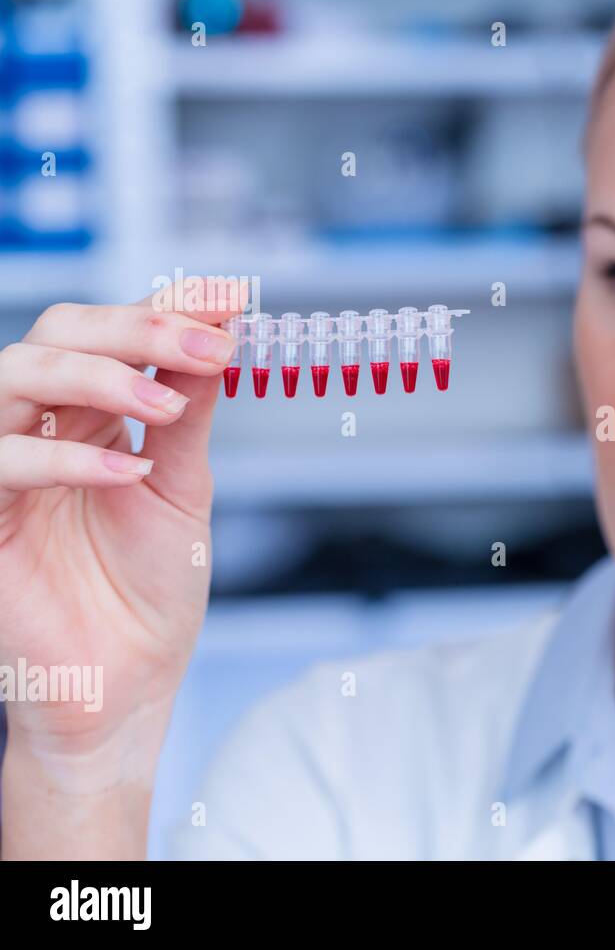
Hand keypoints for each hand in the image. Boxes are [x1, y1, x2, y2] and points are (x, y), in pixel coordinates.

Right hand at [0, 278, 241, 758]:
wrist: (129, 680)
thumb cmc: (151, 589)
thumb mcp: (184, 488)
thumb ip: (190, 414)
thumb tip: (222, 335)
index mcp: (93, 415)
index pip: (115, 331)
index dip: (167, 304)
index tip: (229, 297)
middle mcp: (46, 428)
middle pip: (60, 333)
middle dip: (135, 327)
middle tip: (208, 346)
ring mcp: (9, 469)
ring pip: (15, 377)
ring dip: (98, 377)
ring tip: (166, 406)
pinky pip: (2, 463)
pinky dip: (67, 459)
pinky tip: (129, 472)